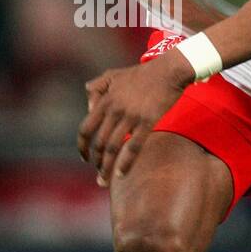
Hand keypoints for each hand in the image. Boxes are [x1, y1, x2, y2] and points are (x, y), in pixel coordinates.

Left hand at [77, 48, 192, 184]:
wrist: (168, 71)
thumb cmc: (142, 74)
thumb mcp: (113, 74)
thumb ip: (96, 87)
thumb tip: (89, 108)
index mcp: (105, 100)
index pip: (86, 128)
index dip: (82, 146)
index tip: (84, 158)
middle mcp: (114, 110)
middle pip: (98, 143)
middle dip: (95, 162)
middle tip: (97, 176)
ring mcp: (130, 116)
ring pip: (113, 148)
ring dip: (106, 167)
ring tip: (104, 181)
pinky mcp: (147, 121)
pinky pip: (133, 147)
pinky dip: (125, 163)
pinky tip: (121, 174)